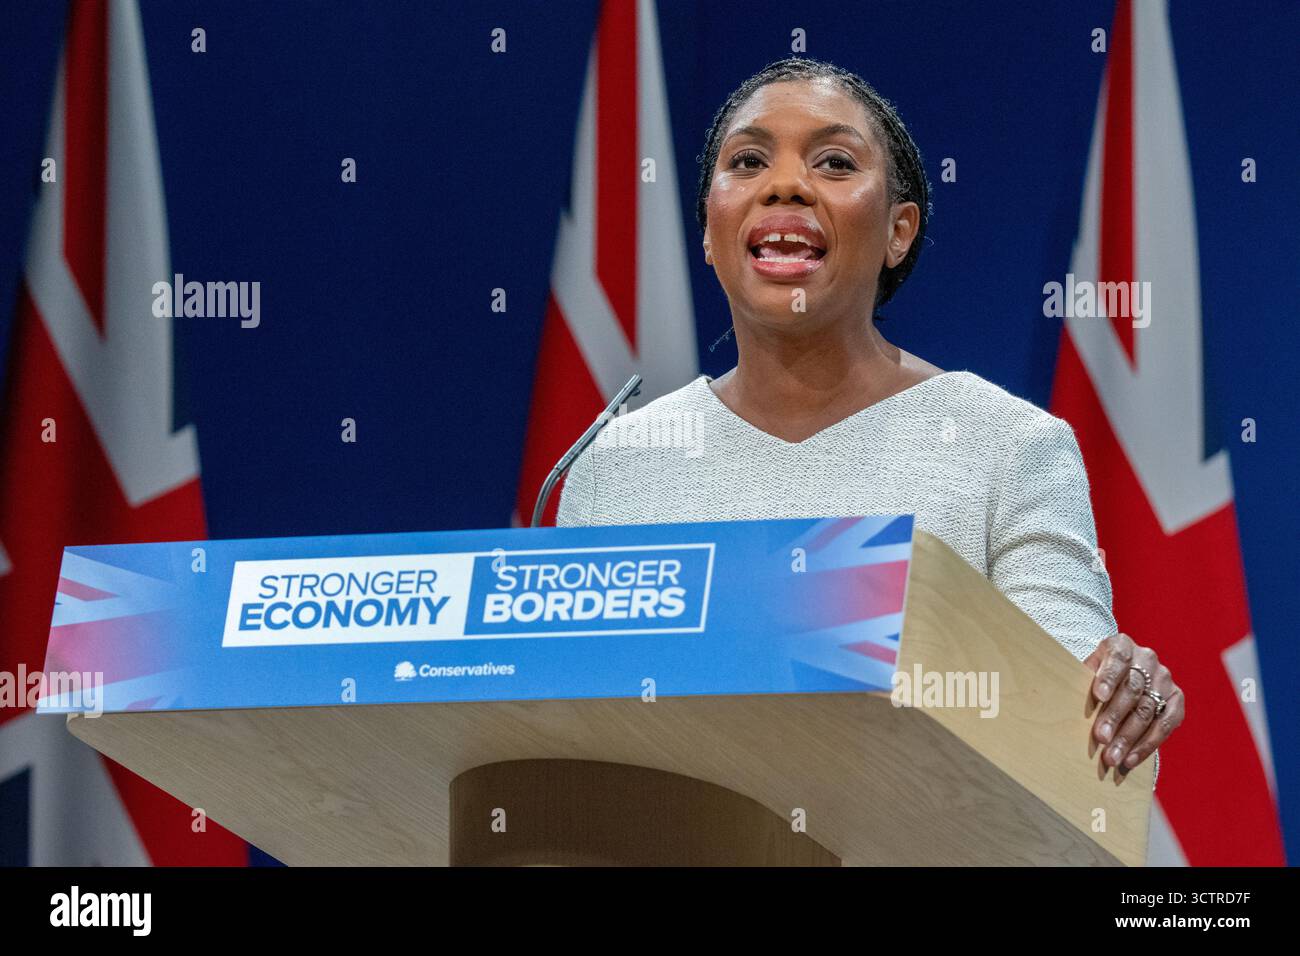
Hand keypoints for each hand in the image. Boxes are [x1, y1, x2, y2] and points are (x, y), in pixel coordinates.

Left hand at [1083, 632, 1184, 775]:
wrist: (1121, 675)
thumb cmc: (1095, 675)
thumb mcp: (1086, 671)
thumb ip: (1081, 682)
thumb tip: (1063, 706)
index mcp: (1121, 644)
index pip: (1117, 659)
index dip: (1109, 677)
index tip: (1099, 696)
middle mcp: (1147, 658)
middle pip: (1132, 689)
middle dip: (1115, 716)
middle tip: (1100, 738)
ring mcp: (1164, 679)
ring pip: (1147, 710)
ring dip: (1129, 737)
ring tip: (1112, 757)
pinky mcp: (1176, 699)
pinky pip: (1165, 724)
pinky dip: (1148, 744)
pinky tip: (1131, 759)